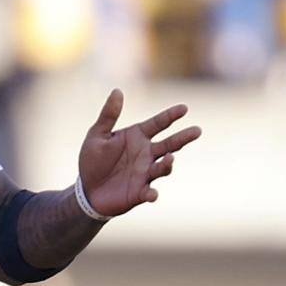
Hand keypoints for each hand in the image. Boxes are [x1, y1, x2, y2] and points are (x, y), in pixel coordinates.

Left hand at [76, 91, 198, 218]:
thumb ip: (109, 115)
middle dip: (183, 138)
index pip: (159, 123)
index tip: (184, 108)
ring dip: (167, 164)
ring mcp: (146, 173)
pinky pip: (149, 192)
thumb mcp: (97, 134)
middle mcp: (147, 154)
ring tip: (169, 159)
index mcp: (138, 136)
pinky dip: (152, 193)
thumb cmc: (93, 159)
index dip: (171, 116)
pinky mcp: (140, 193)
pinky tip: (153, 194)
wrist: (87, 189)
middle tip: (197, 130)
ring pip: (163, 167)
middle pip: (170, 144)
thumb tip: (117, 90)